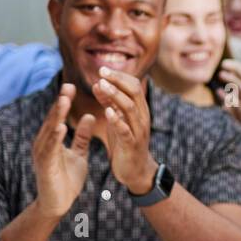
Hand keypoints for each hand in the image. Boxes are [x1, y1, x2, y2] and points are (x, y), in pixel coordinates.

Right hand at [31, 83, 95, 218]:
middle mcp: (44, 144)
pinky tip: (61, 127)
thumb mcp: (79, 154)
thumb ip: (82, 137)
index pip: (58, 117)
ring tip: (64, 100)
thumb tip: (89, 116)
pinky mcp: (45, 165)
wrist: (59, 204)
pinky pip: (50, 149)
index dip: (64, 101)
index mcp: (52, 140)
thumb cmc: (67, 179)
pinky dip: (55, 137)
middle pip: (52, 119)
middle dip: (60, 103)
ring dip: (56, 116)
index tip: (72, 86)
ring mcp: (43, 154)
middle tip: (68, 85)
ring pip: (49, 131)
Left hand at [91, 65, 156, 192]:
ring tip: (101, 85)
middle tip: (102, 71)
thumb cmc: (125, 143)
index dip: (119, 76)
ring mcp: (138, 130)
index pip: (133, 85)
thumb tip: (98, 83)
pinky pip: (125, 130)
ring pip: (130, 107)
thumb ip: (109, 102)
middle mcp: (141, 117)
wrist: (136, 171)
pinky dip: (117, 120)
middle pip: (134, 91)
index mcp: (138, 109)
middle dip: (117, 80)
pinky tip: (107, 112)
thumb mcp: (116, 120)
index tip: (102, 69)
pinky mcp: (132, 144)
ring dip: (115, 95)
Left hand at [216, 58, 240, 154]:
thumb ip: (232, 87)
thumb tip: (221, 72)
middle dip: (235, 70)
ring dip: (232, 80)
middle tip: (221, 68)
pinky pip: (239, 106)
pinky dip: (229, 98)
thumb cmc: (239, 115)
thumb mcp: (237, 99)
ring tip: (220, 76)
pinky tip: (219, 92)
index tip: (224, 63)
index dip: (238, 66)